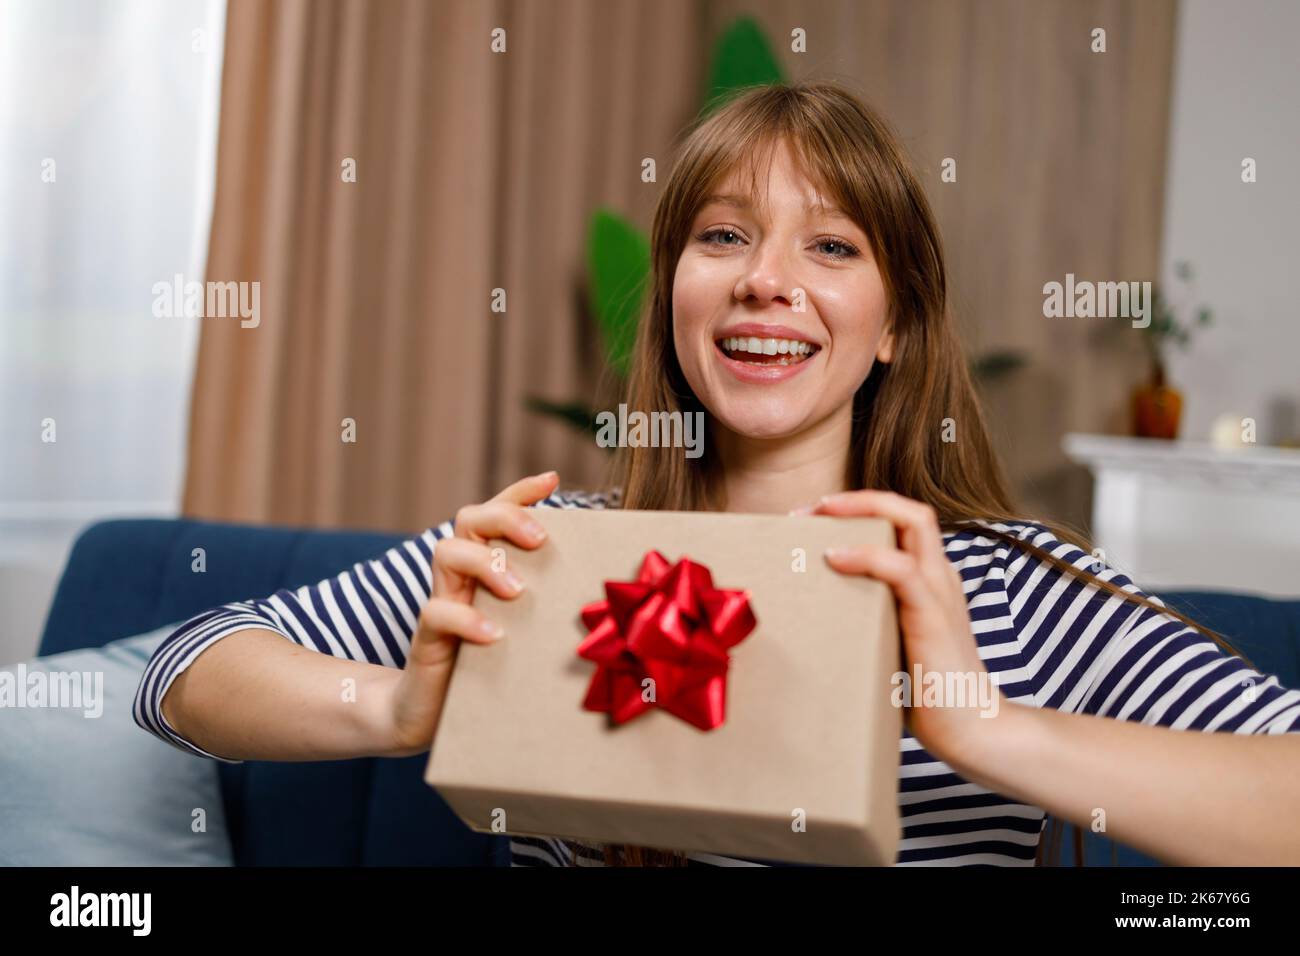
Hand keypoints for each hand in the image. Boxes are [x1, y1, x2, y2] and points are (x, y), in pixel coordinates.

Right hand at [386, 470, 558, 754]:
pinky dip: (467, 620)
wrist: (426, 714)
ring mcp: (442, 603)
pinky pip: (436, 613)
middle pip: (469, 518)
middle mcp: (460, 577)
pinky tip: (495, 636)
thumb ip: (548, 611)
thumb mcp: (524, 632)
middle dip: (505, 517)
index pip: (495, 513)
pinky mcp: (426, 639)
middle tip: (539, 539)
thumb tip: (610, 606)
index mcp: (484, 568)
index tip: (552, 479)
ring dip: (487, 563)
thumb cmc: (489, 669)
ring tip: (518, 590)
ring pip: (446, 552)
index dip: (519, 492)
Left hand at [809, 490, 999, 762]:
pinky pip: (900, 568)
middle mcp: (940, 575)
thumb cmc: (926, 693)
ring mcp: (940, 591)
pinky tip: (833, 558)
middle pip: (909, 510)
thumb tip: (811, 618)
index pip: (904, 521)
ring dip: (859, 511)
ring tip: (814, 520)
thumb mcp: (890, 643)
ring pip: (912, 521)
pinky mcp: (933, 615)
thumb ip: (866, 620)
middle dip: (856, 499)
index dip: (861, 509)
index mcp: (931, 580)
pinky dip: (864, 556)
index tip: (813, 519)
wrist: (972, 729)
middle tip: (806, 512)